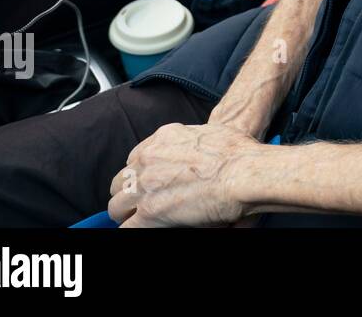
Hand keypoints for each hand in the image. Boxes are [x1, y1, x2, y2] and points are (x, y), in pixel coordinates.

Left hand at [108, 122, 263, 227]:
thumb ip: (193, 144)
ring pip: (117, 206)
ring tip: (139, 222)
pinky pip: (127, 228)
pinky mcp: (150, 211)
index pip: (135, 158)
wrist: (244, 172)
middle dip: (130, 194)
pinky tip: (144, 229)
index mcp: (163, 138)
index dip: (141, 174)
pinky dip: (133, 229)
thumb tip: (199, 160)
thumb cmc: (239, 154)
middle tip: (142, 205)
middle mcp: (149, 158)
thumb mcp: (210, 133)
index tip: (148, 184)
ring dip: (127, 214)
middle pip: (121, 181)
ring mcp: (146, 185)